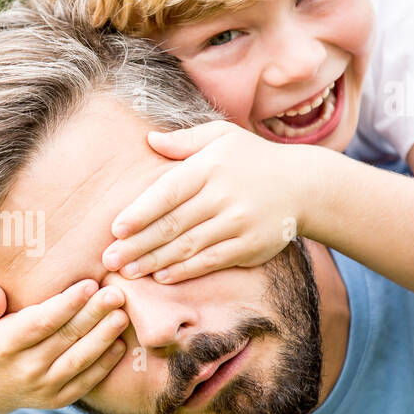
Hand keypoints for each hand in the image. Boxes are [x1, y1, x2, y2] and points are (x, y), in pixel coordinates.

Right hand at [0, 279, 128, 413]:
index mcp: (1, 346)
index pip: (39, 323)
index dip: (66, 304)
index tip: (89, 284)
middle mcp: (23, 370)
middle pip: (65, 339)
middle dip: (94, 314)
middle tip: (116, 292)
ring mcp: (42, 388)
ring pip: (79, 361)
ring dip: (104, 337)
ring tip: (122, 314)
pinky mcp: (57, 400)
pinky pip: (85, 382)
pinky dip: (105, 364)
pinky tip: (119, 343)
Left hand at [101, 121, 310, 282]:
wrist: (304, 185)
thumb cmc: (252, 158)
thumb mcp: (221, 137)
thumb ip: (184, 142)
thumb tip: (149, 140)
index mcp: (210, 167)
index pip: (168, 192)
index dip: (140, 213)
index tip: (115, 229)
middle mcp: (224, 195)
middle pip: (173, 225)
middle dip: (137, 245)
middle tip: (109, 259)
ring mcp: (239, 222)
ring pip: (188, 247)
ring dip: (154, 261)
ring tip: (127, 271)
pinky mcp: (250, 246)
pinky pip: (212, 261)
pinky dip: (185, 271)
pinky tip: (162, 276)